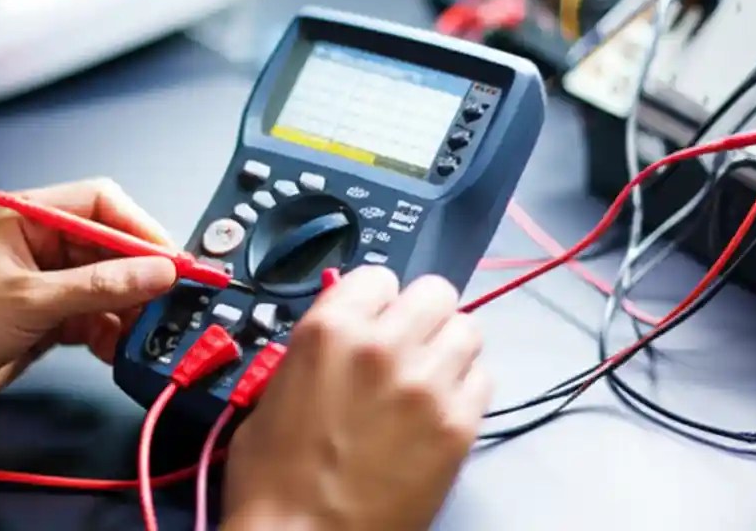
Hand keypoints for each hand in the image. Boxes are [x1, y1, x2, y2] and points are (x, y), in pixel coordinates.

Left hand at [0, 179, 178, 433]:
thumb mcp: (31, 302)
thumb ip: (99, 286)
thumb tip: (158, 271)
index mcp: (27, 216)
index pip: (101, 202)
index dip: (140, 227)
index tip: (169, 259)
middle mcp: (39, 242)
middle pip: (111, 245)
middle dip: (139, 274)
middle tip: (166, 300)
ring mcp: (45, 280)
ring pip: (107, 284)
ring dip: (126, 308)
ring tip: (140, 332)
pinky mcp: (47, 315)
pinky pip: (94, 314)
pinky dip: (109, 331)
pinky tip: (114, 349)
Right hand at [222, 267, 490, 530]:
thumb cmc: (275, 480)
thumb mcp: (272, 391)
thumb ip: (316, 350)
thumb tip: (341, 338)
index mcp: (330, 330)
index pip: (378, 276)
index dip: (375, 298)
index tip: (375, 315)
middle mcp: (384, 346)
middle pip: (434, 292)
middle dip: (420, 314)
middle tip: (408, 340)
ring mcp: (427, 385)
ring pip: (467, 329)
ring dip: (448, 347)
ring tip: (427, 375)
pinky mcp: (458, 426)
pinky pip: (483, 380)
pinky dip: (466, 388)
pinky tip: (439, 409)